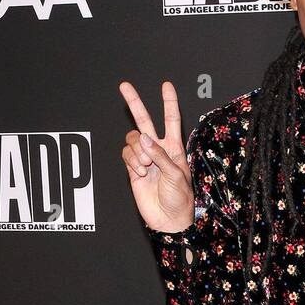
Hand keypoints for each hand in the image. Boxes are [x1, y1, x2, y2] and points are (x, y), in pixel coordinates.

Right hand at [118, 79, 194, 231]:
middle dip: (135, 103)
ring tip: (146, 167)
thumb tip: (143, 138)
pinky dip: (131, 161)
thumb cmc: (180, 198)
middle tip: (124, 86)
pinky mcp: (132, 168)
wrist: (168, 219)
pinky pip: (126, 154)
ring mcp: (144, 158)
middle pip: (144, 120)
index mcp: (173, 148)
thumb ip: (159, 155)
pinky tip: (140, 172)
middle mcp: (158, 149)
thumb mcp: (176, 174)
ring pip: (132, 139)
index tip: (166, 85)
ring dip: (137, 151)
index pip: (171, 119)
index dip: (169, 102)